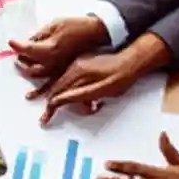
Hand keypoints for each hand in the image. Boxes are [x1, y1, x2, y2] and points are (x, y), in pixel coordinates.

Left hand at [10, 16, 109, 82]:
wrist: (96, 32)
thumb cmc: (75, 26)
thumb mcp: (54, 25)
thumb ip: (38, 36)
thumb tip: (25, 43)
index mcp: (49, 48)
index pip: (26, 49)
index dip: (16, 45)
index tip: (11, 42)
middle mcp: (52, 62)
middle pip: (29, 64)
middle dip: (21, 59)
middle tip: (17, 54)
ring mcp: (58, 69)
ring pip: (36, 74)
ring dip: (26, 70)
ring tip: (21, 65)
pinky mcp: (64, 73)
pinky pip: (49, 85)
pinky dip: (38, 91)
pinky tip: (30, 96)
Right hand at [29, 33, 164, 124]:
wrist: (132, 60)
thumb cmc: (120, 77)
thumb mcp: (101, 90)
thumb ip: (79, 95)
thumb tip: (59, 100)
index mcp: (77, 73)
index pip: (56, 92)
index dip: (50, 107)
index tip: (45, 118)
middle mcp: (74, 66)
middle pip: (55, 87)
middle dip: (52, 103)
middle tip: (46, 117)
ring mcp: (78, 64)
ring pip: (61, 82)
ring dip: (58, 95)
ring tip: (53, 102)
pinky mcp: (83, 64)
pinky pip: (68, 77)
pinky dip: (65, 88)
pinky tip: (68, 93)